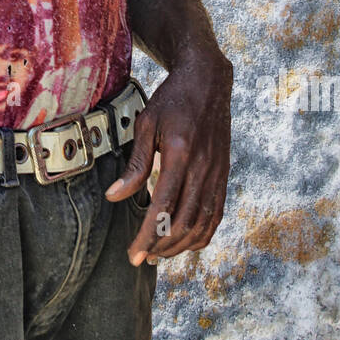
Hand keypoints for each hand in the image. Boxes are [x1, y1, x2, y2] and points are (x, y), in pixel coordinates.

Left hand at [106, 49, 232, 263]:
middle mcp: (202, 168)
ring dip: (181, 245)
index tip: (133, 255)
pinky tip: (186, 241)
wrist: (207, 81)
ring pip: (203, 224)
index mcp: (179, 154)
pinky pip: (216, 214)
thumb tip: (115, 196)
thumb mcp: (146, 124)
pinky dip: (202, 234)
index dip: (147, 237)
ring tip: (160, 253)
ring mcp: (217, 173)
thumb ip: (134, 164)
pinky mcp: (224, 175)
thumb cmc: (172, 100)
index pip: (162, 208)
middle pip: (183, 223)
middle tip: (142, 258)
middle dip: (161, 247)